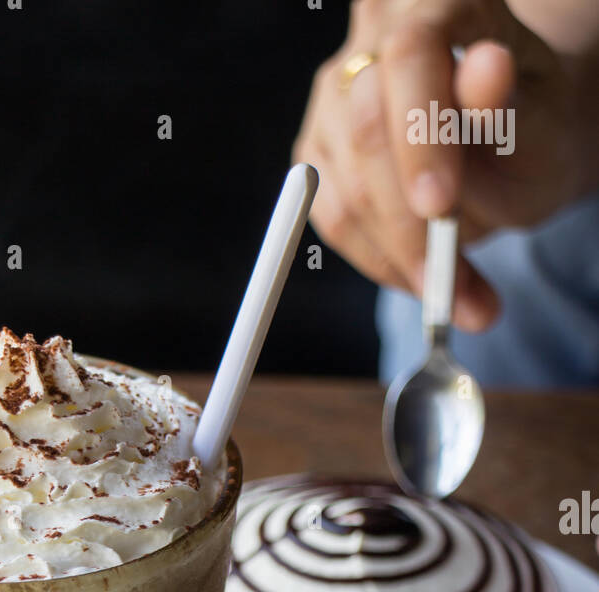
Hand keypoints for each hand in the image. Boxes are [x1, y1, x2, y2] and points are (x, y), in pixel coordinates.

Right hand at [293, 0, 577, 331]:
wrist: (514, 140)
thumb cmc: (533, 127)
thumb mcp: (542, 122)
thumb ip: (509, 105)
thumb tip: (486, 69)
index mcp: (438, 2)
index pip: (409, 54)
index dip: (418, 133)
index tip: (439, 207)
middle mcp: (374, 37)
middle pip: (365, 130)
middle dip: (407, 223)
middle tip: (455, 289)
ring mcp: (336, 94)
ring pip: (343, 188)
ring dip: (397, 259)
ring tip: (455, 295)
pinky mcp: (317, 150)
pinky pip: (330, 219)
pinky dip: (376, 262)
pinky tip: (420, 275)